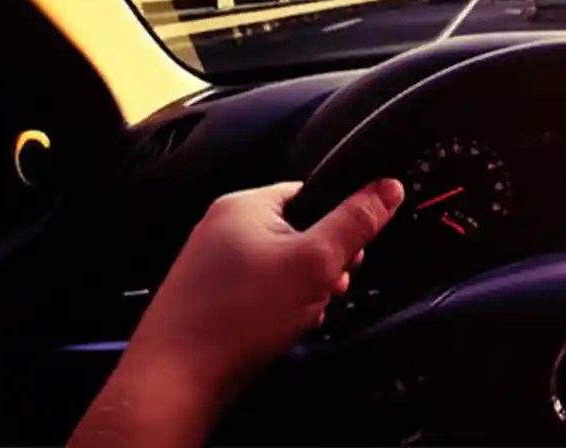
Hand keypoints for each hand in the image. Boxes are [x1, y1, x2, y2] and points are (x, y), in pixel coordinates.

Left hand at [119, 179, 403, 394]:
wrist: (177, 377)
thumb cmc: (240, 315)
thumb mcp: (315, 262)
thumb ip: (355, 222)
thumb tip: (388, 187)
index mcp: (246, 204)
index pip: (312, 193)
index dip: (341, 222)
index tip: (350, 253)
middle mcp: (224, 226)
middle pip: (301, 231)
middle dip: (324, 264)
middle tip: (326, 287)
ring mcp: (214, 261)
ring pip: (283, 265)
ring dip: (305, 288)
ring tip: (302, 311)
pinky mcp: (211, 293)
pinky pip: (262, 289)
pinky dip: (279, 305)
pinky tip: (281, 325)